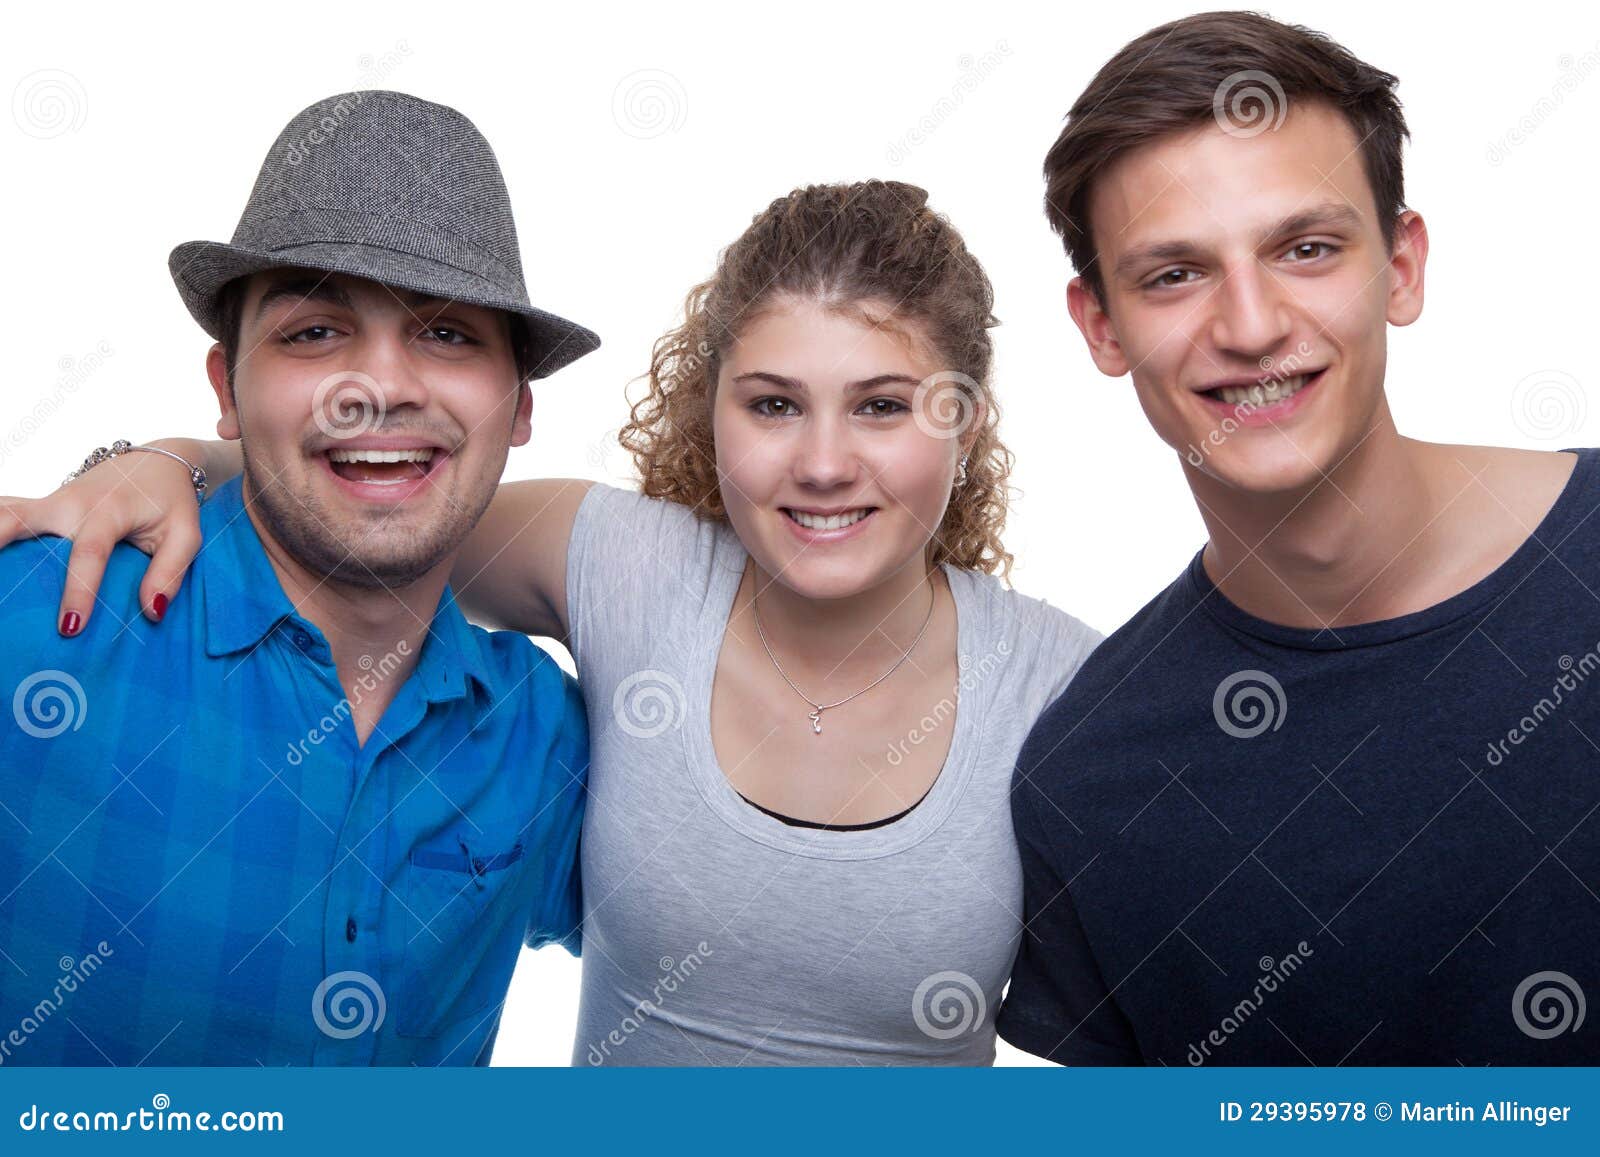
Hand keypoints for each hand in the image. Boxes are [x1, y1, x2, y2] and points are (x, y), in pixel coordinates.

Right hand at [0, 443, 204, 633]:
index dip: (78, 591)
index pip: (88, 554)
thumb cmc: (172, 503)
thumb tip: (150, 610)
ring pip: (1, 513)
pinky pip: (3, 513)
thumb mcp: (186, 535)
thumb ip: (171, 571)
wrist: (158, 462)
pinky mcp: (38, 506)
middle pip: (15, 519)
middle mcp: (67, 503)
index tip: (69, 628)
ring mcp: (47, 501)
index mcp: (106, 511)